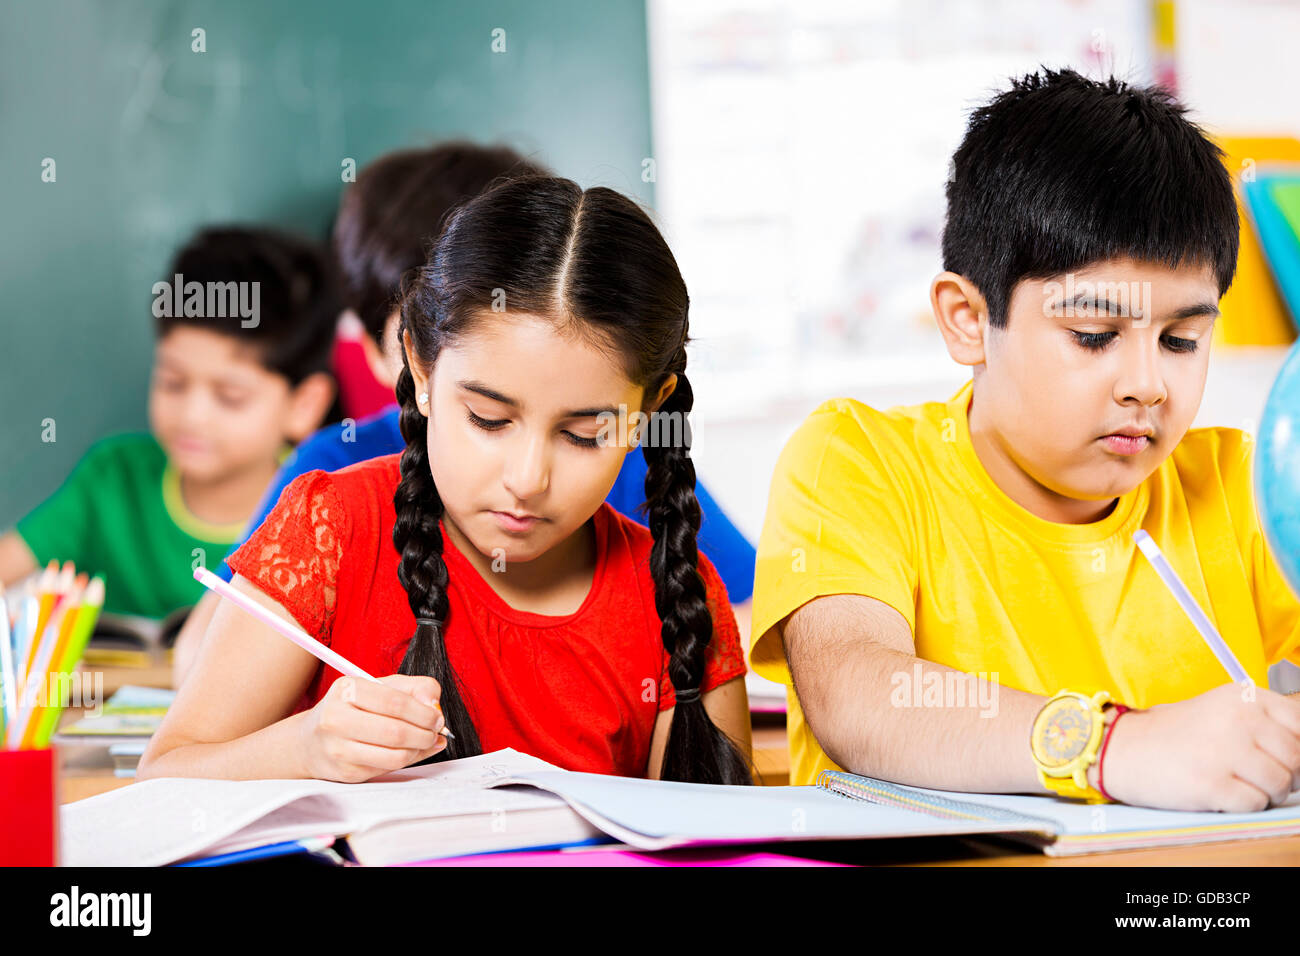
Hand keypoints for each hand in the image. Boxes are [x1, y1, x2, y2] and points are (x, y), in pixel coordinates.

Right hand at [298, 674, 447, 782]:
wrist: (311, 740)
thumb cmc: (353, 709)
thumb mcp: (379, 687)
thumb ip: (413, 688)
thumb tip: (434, 706)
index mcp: (347, 690)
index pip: (396, 702)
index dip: (424, 712)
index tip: (437, 717)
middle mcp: (337, 718)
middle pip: (396, 732)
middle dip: (425, 733)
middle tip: (435, 732)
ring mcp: (338, 748)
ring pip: (395, 755)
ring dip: (419, 750)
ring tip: (425, 741)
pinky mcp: (345, 772)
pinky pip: (387, 768)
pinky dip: (406, 760)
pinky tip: (409, 751)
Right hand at [1099, 683, 1299, 811]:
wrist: (1123, 748)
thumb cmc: (1173, 734)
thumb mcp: (1220, 711)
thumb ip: (1262, 722)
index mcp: (1242, 698)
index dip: (1298, 746)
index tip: (1285, 757)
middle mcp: (1238, 720)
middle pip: (1295, 757)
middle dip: (1286, 775)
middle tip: (1260, 776)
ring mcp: (1225, 752)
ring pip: (1280, 783)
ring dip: (1266, 792)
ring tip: (1239, 784)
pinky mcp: (1212, 784)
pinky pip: (1255, 804)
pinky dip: (1244, 804)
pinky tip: (1222, 792)